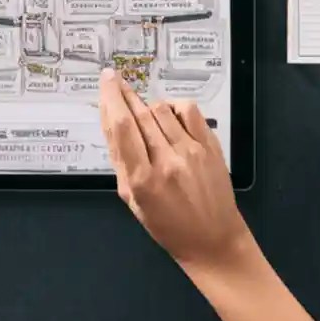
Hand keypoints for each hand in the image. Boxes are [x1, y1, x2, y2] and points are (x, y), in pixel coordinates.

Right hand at [98, 69, 317, 320]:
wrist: (212, 240)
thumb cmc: (168, 226)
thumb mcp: (133, 201)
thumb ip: (121, 163)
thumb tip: (111, 124)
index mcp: (142, 179)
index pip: (122, 126)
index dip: (111, 98)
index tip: (106, 80)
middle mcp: (166, 161)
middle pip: (140, 114)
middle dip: (124, 94)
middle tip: (115, 82)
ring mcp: (191, 151)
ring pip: (161, 110)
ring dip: (146, 105)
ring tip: (141, 111)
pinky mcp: (210, 146)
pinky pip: (189, 111)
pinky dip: (174, 106)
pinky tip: (168, 114)